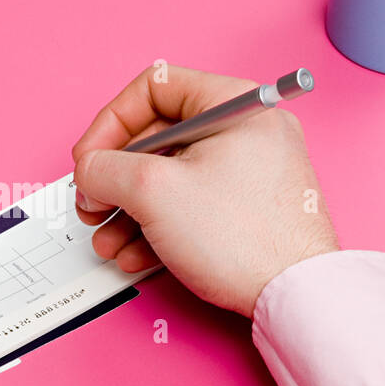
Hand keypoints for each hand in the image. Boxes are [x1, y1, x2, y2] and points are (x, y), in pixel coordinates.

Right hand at [71, 65, 338, 317]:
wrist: (296, 297)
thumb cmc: (244, 239)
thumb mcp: (153, 191)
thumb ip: (105, 169)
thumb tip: (89, 172)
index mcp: (235, 105)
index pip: (154, 88)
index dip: (109, 124)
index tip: (89, 160)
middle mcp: (248, 130)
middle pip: (157, 137)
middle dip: (114, 178)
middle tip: (92, 205)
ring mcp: (252, 171)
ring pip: (170, 177)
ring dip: (127, 210)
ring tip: (107, 242)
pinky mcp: (250, 209)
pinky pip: (192, 204)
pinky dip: (156, 226)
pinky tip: (134, 254)